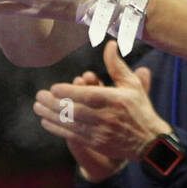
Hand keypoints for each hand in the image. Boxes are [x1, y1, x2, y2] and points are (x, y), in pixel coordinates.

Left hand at [34, 41, 172, 161]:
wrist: (149, 141)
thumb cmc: (139, 109)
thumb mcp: (132, 84)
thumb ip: (117, 65)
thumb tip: (110, 44)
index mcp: (115, 100)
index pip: (89, 96)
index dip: (70, 92)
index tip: (53, 88)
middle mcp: (107, 116)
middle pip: (76, 110)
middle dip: (54, 103)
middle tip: (39, 96)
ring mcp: (101, 132)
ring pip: (71, 123)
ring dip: (52, 115)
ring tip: (37, 107)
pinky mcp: (96, 143)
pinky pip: (73, 135)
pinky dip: (58, 129)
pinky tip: (45, 121)